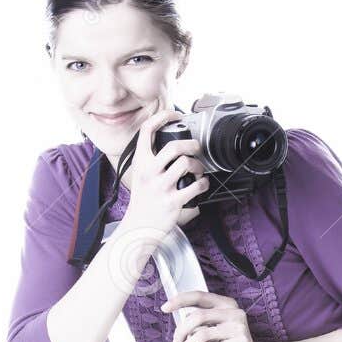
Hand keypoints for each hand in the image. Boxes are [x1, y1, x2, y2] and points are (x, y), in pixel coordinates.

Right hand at [121, 103, 209, 242]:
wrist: (138, 227)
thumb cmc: (143, 200)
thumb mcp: (140, 174)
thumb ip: (150, 158)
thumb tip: (169, 141)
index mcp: (140, 162)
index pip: (147, 130)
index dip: (163, 116)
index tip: (175, 114)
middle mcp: (149, 172)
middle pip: (174, 146)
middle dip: (191, 144)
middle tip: (196, 147)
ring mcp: (161, 187)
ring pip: (186, 163)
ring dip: (198, 165)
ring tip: (198, 170)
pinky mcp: (172, 202)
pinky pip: (195, 186)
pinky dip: (203, 183)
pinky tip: (202, 184)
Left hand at [161, 290, 266, 341]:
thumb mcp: (215, 332)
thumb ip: (202, 324)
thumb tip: (179, 323)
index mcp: (227, 304)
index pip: (199, 296)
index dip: (180, 300)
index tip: (165, 308)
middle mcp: (234, 312)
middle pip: (197, 316)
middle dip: (180, 331)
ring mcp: (238, 328)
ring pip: (201, 335)